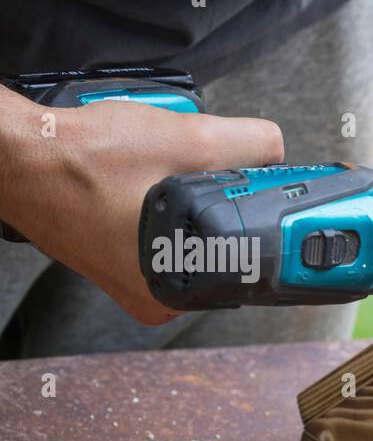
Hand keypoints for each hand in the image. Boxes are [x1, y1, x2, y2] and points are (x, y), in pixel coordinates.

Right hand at [0, 91, 282, 323]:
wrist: (19, 159)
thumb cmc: (88, 158)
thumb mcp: (189, 139)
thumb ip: (250, 145)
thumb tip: (279, 152)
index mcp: (186, 292)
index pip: (255, 257)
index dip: (263, 216)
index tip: (261, 189)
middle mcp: (162, 301)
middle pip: (227, 247)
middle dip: (224, 204)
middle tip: (192, 170)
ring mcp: (136, 286)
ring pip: (194, 238)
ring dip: (192, 202)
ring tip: (159, 172)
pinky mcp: (117, 266)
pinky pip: (162, 236)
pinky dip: (164, 208)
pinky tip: (144, 182)